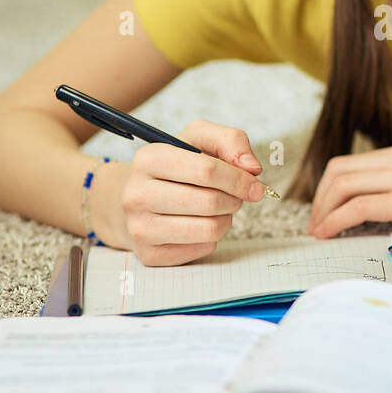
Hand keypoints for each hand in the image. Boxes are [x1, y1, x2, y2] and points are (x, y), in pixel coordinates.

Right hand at [115, 120, 265, 265]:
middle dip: (233, 199)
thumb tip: (251, 168)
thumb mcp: (199, 139)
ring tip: (217, 209)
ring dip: (226, 219)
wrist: (139, 197)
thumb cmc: (176, 166)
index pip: (207, 170)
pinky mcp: (150, 254)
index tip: (254, 184)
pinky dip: (212, 237)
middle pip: (210, 202)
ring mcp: (140, 227)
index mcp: (149, 159)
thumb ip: (231, 141)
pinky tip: (200, 224)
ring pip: (209, 229)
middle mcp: (137, 193)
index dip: (239, 178)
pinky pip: (202, 248)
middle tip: (233, 196)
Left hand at [304, 141, 391, 239]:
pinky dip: (336, 220)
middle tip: (314, 224)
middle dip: (319, 199)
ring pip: (343, 185)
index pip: (349, 164)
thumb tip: (364, 216)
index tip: (322, 212)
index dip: (327, 189)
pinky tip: (330, 234)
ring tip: (319, 232)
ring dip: (324, 210)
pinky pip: (358, 206)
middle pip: (339, 171)